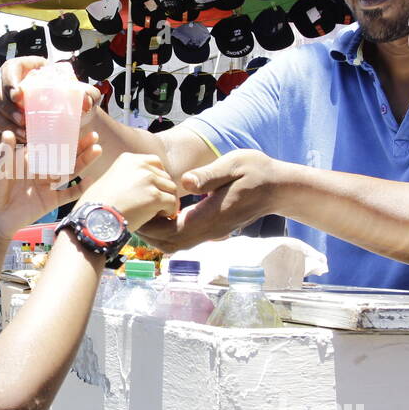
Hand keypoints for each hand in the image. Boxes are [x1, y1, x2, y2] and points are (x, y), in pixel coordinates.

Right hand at [0, 56, 100, 143]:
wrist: (67, 117)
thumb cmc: (69, 98)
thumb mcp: (80, 93)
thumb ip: (86, 94)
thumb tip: (85, 102)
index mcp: (24, 69)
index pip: (8, 69)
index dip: (9, 81)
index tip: (19, 95)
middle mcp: (8, 85)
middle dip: (7, 107)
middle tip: (24, 120)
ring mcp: (2, 105)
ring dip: (4, 124)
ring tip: (24, 134)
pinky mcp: (2, 123)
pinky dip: (4, 137)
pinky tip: (19, 143)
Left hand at [0, 130, 101, 239]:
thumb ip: (4, 153)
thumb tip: (8, 132)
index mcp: (28, 159)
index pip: (48, 144)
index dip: (61, 135)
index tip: (74, 125)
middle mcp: (40, 170)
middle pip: (63, 156)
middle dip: (79, 147)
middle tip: (94, 135)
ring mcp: (46, 186)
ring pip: (69, 172)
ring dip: (83, 162)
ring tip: (97, 150)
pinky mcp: (50, 201)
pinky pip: (67, 194)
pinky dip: (79, 188)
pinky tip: (90, 179)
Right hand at [79, 152, 178, 229]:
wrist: (94, 219)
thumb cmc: (97, 205)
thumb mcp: (109, 180)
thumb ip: (127, 177)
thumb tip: (142, 185)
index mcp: (128, 159)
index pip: (155, 162)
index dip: (158, 177)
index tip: (154, 189)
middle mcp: (140, 165)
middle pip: (165, 176)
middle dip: (163, 190)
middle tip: (158, 205)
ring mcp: (148, 180)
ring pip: (171, 189)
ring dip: (167, 201)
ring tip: (158, 212)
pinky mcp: (155, 197)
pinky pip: (172, 202)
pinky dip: (170, 211)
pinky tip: (161, 217)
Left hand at [137, 149, 283, 251]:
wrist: (277, 188)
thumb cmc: (256, 172)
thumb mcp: (233, 165)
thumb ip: (209, 175)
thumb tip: (185, 183)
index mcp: (212, 215)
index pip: (173, 230)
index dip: (151, 227)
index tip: (135, 214)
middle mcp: (210, 230)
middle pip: (171, 244)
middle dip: (148, 234)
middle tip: (130, 216)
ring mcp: (212, 232)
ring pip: (177, 244)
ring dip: (157, 235)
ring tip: (142, 215)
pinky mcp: (213, 229)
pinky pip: (185, 238)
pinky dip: (168, 232)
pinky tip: (161, 213)